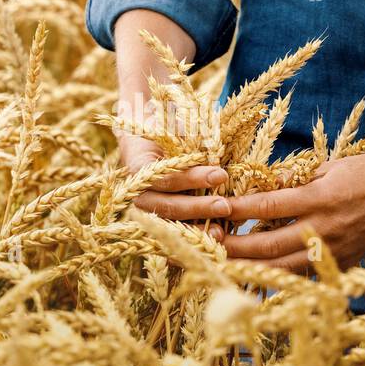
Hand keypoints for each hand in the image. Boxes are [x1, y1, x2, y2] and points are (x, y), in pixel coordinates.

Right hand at [112, 9, 229, 226]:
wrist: (151, 137)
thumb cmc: (169, 127)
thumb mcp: (178, 128)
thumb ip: (192, 140)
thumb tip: (219, 150)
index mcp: (138, 165)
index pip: (165, 177)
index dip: (192, 178)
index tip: (220, 174)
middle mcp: (138, 192)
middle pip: (166, 206)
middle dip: (198, 207)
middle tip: (226, 206)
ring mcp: (148, 209)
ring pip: (171, 223)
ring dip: (197, 228)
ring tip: (223, 233)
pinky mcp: (161, 218)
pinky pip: (178, 229)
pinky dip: (196, 234)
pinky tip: (217, 238)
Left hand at [220, 143, 364, 271]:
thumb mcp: (330, 166)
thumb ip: (297, 180)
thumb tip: (264, 187)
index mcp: (319, 197)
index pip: (266, 206)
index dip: (237, 210)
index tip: (215, 210)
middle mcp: (324, 227)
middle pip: (268, 245)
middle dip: (235, 246)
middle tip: (210, 244)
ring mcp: (334, 250)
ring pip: (284, 269)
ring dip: (251, 269)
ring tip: (226, 265)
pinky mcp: (344, 263)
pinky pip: (305, 275)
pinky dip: (281, 278)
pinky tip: (259, 278)